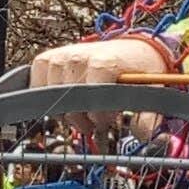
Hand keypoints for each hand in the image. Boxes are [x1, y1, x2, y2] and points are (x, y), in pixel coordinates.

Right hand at [32, 37, 166, 139]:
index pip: (91, 94)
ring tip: (82, 112)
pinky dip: (45, 97)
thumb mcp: (153, 92)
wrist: (133, 50)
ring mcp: (61, 55)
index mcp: (105, 62)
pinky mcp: (48, 59)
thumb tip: (146, 137)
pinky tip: (64, 101)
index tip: (108, 121)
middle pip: (69, 98)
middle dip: (82, 117)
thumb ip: (149, 118)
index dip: (98, 115)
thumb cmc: (141, 72)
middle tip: (95, 122)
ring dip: (65, 110)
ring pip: (50, 94)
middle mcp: (79, 55)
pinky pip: (36, 83)